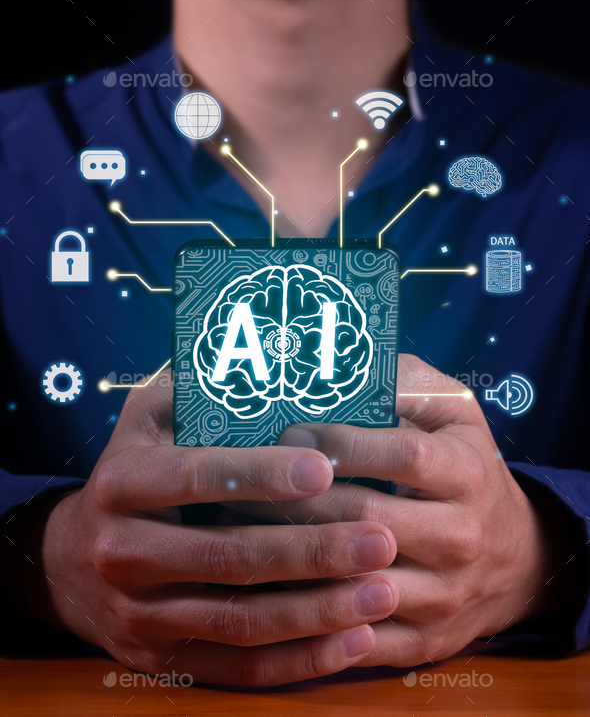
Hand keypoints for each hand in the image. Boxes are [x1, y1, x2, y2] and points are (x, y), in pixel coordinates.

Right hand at [16, 371, 397, 685]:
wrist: (72, 560)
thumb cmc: (134, 469)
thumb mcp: (148, 416)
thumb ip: (197, 386)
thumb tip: (268, 349)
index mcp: (123, 481)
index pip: (196, 476)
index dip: (260, 474)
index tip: (325, 468)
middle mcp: (123, 551)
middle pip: (229, 556)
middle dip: (312, 549)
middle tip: (382, 538)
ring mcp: (141, 614)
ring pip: (241, 619)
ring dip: (319, 610)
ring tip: (385, 591)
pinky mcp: (162, 659)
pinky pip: (238, 667)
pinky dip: (300, 659)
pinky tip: (354, 639)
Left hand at [222, 354, 555, 667]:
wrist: (519, 559)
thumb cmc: (468, 470)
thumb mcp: (455, 414)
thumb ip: (408, 383)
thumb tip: (343, 369)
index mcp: (467, 473)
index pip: (401, 454)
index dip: (341, 442)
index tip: (289, 433)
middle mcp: (461, 537)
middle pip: (365, 517)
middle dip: (294, 499)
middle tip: (241, 483)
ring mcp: (444, 595)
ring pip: (352, 581)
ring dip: (286, 557)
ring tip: (236, 529)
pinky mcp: (425, 641)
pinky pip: (353, 633)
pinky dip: (303, 611)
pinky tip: (263, 584)